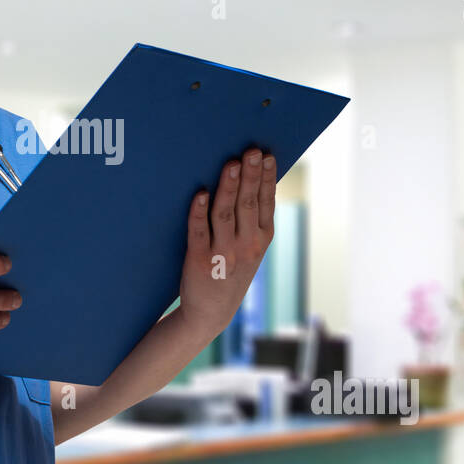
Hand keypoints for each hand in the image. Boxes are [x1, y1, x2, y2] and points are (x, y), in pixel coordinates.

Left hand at [176, 147, 275, 338]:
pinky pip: (198, 232)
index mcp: (261, 239)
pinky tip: (200, 194)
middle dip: (250, 176)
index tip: (266, 155)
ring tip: (231, 165)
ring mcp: (222, 253)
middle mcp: (245, 246)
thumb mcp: (252, 249)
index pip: (266, 203)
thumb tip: (253, 178)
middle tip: (251, 151)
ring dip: (228, 188)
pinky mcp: (198, 260)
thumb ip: (254, 220)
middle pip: (248, 204)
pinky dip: (198, 212)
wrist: (210, 313)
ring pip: (225, 214)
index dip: (266, 178)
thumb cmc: (231, 271)